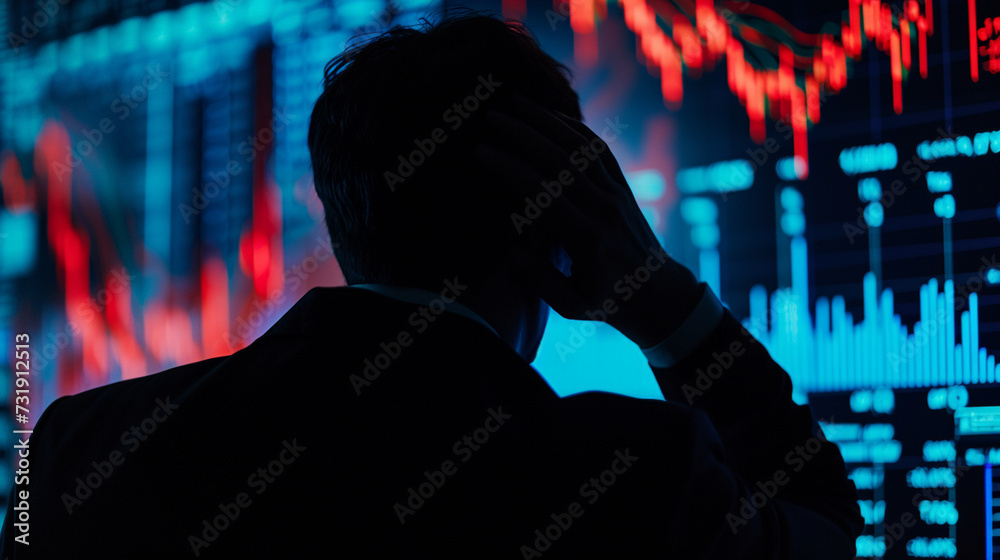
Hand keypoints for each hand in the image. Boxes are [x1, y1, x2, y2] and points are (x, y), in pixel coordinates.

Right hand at [474, 94, 700, 347]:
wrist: (657, 292)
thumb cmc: (606, 301)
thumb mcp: (570, 305)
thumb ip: (539, 279)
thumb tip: (510, 249)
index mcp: (587, 240)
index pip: (542, 194)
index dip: (510, 169)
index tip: (481, 152)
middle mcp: (603, 210)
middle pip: (559, 161)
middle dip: (522, 134)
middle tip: (490, 117)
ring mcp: (616, 194)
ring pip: (579, 148)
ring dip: (545, 121)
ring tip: (513, 102)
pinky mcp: (623, 186)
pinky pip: (598, 149)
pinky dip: (574, 128)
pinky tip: (550, 116)